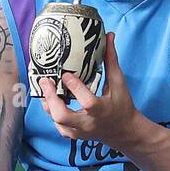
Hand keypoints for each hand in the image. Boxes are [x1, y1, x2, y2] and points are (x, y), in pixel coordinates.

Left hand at [40, 32, 140, 148]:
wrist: (124, 131)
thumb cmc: (122, 105)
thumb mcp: (119, 83)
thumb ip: (111, 60)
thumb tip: (109, 36)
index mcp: (102, 110)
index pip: (87, 101)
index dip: (75, 87)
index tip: (66, 74)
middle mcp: (89, 123)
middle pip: (63, 116)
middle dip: (51, 98)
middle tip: (46, 81)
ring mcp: (79, 131)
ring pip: (56, 121)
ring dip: (48, 103)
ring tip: (45, 87)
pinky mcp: (73, 134)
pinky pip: (57, 125)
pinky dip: (52, 111)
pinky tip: (51, 99)